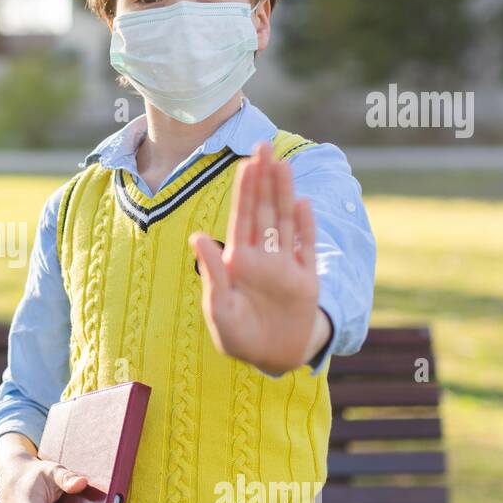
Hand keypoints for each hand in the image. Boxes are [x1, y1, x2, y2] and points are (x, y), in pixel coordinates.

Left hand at [190, 140, 326, 374]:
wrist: (270, 358)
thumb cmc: (237, 336)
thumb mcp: (219, 307)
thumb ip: (212, 273)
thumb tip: (196, 237)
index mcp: (237, 260)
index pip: (241, 218)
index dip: (245, 190)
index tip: (246, 162)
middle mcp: (262, 256)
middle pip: (264, 211)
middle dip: (264, 180)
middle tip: (263, 145)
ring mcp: (285, 265)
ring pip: (284, 222)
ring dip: (284, 194)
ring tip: (283, 165)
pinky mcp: (306, 279)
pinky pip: (306, 248)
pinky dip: (305, 227)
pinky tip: (303, 203)